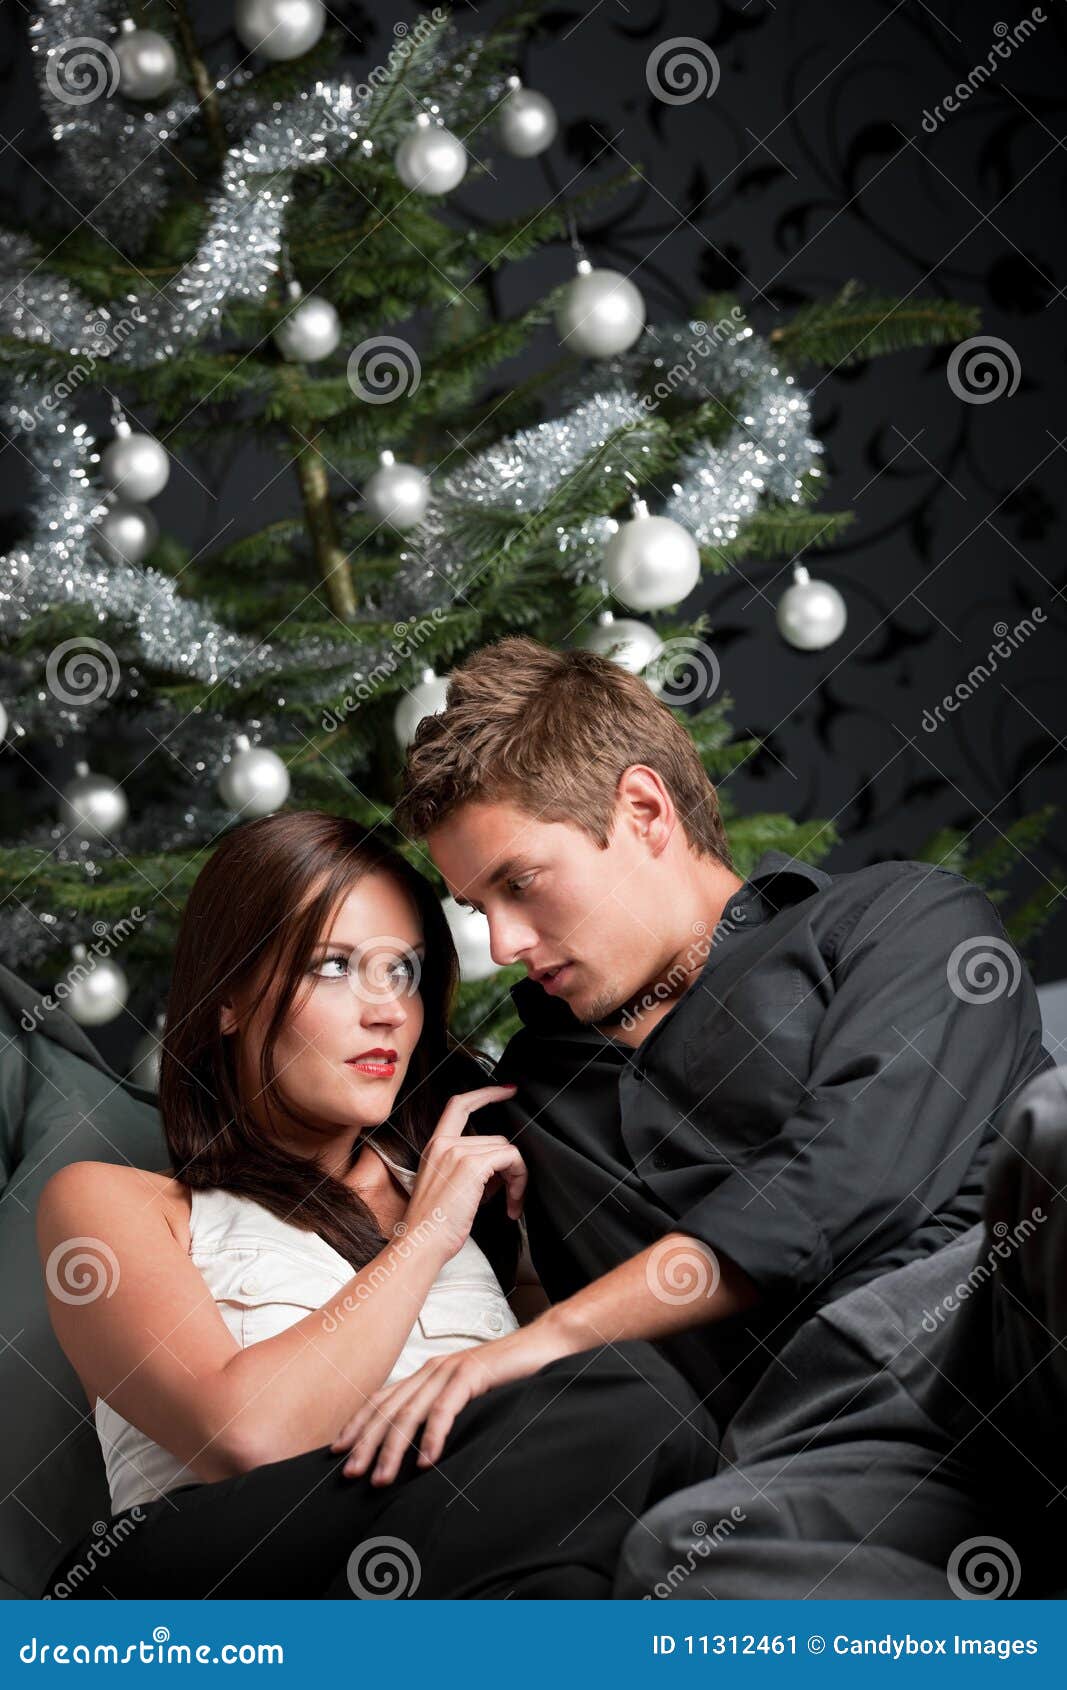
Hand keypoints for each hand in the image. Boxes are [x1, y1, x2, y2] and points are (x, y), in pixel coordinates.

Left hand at [330, 1324, 567, 1484]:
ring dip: (392, 1449)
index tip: (337, 1451)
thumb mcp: (467, 1395)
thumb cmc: (509, 1376)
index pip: (381, 1400)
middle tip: (349, 1475)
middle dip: (365, 1444)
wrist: (545, 1345)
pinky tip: (425, 1462)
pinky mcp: (472, 1374)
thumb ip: (443, 1412)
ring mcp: (450, 1370)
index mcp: (426, 1374)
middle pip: (388, 1409)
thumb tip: (420, 1447)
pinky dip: (432, 1437)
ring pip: (410, 1413)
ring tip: (380, 1480)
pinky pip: (445, 1409)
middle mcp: (432, 1369)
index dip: (357, 1424)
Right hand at [405, 1084, 527, 1261]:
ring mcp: (458, 1152)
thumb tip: (499, 1167)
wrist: (421, 1243)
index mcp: (435, 1146)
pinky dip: (519, 1181)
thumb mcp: (444, 1187)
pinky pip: (511, 1160)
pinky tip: (512, 1206)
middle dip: (510, 1167)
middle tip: (510, 1195)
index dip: (486, 1093)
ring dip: (516, 1178)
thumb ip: (466, 1168)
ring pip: (506, 1150)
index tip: (508, 1089)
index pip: (459, 1104)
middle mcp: (445, 1144)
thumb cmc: (433, 1226)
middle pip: (496, 1139)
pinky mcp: (473, 1166)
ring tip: (510, 1204)